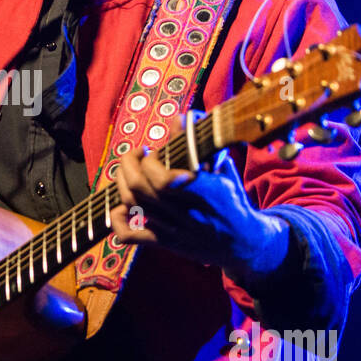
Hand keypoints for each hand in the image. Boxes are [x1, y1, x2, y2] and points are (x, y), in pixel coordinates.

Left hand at [109, 112, 288, 278]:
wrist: (243, 243)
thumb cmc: (232, 201)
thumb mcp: (222, 170)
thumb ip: (199, 145)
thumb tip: (183, 117)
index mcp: (202, 192)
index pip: (162, 179)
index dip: (149, 162)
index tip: (152, 152)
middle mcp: (184, 212)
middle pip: (139, 188)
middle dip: (128, 164)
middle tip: (135, 155)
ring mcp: (172, 229)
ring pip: (131, 204)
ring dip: (122, 182)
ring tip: (128, 172)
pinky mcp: (164, 242)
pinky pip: (128, 235)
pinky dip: (116, 219)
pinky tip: (121, 206)